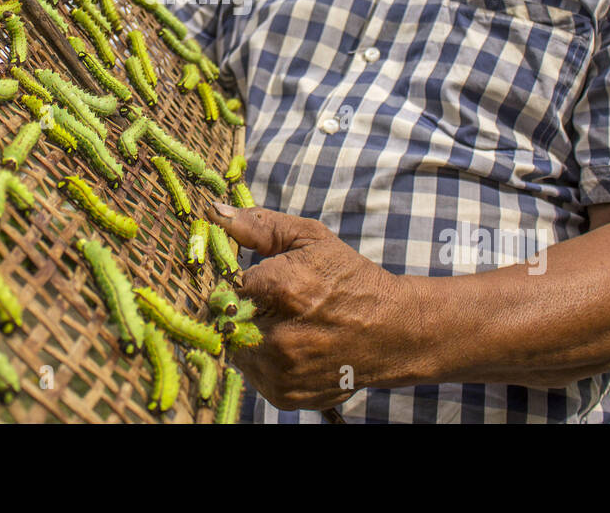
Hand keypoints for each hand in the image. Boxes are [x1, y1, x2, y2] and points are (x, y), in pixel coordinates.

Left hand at [207, 203, 413, 411]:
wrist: (393, 332)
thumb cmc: (349, 278)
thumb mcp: (311, 239)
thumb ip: (261, 226)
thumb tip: (216, 213)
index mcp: (282, 288)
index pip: (227, 282)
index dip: (241, 280)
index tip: (257, 281)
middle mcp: (278, 335)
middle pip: (228, 316)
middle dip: (244, 307)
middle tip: (277, 304)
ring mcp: (280, 370)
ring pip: (236, 346)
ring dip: (252, 334)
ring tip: (288, 324)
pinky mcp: (283, 395)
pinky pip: (252, 373)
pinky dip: (265, 360)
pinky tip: (293, 346)